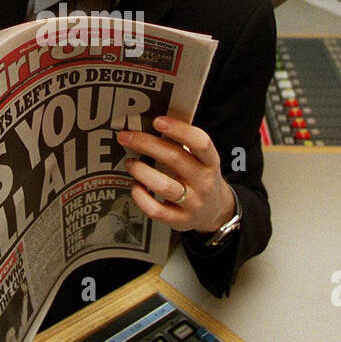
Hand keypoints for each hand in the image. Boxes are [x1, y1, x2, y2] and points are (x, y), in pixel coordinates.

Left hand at [117, 115, 235, 234]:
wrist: (214, 213)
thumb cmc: (199, 179)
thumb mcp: (200, 161)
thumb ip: (181, 145)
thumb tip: (148, 127)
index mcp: (210, 163)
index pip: (201, 143)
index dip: (179, 130)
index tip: (158, 121)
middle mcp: (204, 183)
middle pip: (175, 159)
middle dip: (146, 144)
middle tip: (126, 137)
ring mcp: (192, 204)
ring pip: (163, 186)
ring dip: (141, 171)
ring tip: (130, 163)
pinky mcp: (179, 221)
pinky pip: (155, 210)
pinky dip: (140, 196)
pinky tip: (135, 186)